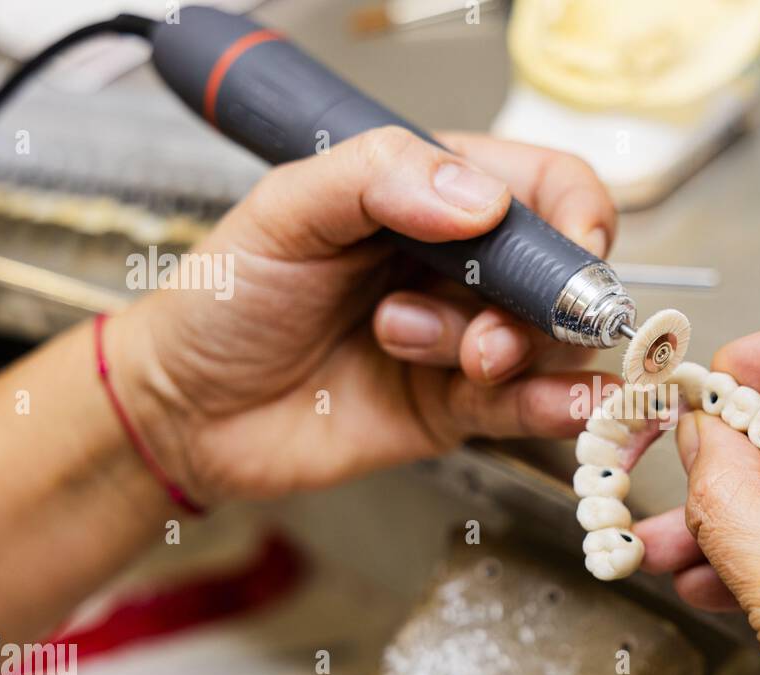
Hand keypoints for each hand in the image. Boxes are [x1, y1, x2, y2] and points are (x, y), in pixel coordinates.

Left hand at [108, 127, 615, 503]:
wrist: (184, 410)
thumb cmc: (224, 300)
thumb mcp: (285, 212)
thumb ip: (376, 178)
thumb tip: (480, 198)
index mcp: (429, 197)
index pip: (544, 188)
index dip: (575, 213)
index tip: (571, 245)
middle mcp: (460, 269)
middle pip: (559, 274)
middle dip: (541, 301)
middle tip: (491, 328)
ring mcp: (462, 341)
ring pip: (545, 344)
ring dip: (506, 351)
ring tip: (425, 349)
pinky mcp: (456, 410)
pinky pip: (525, 407)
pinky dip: (556, 406)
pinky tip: (566, 403)